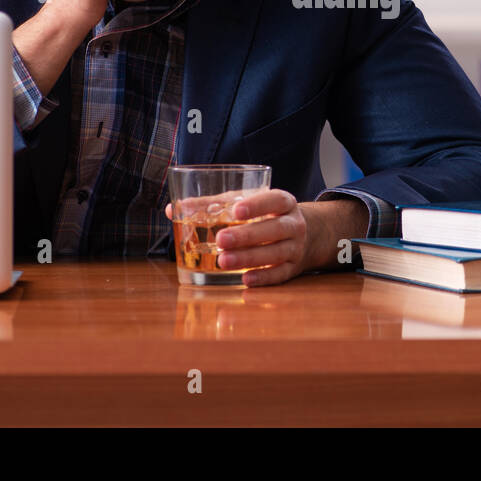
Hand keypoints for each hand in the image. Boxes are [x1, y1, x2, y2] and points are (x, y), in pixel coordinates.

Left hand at [166, 189, 309, 286]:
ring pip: (275, 253)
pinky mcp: (293, 268)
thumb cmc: (264, 215)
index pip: (275, 200)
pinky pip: (280, 274)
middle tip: (221, 240)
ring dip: (249, 258)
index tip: (236, 211)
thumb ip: (213, 205)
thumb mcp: (247, 204)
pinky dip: (263, 278)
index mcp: (283, 202)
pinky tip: (244, 280)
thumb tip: (172, 209)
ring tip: (223, 261)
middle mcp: (294, 224)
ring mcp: (296, 247)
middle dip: (247, 235)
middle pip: (275, 229)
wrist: (307, 235)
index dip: (257, 205)